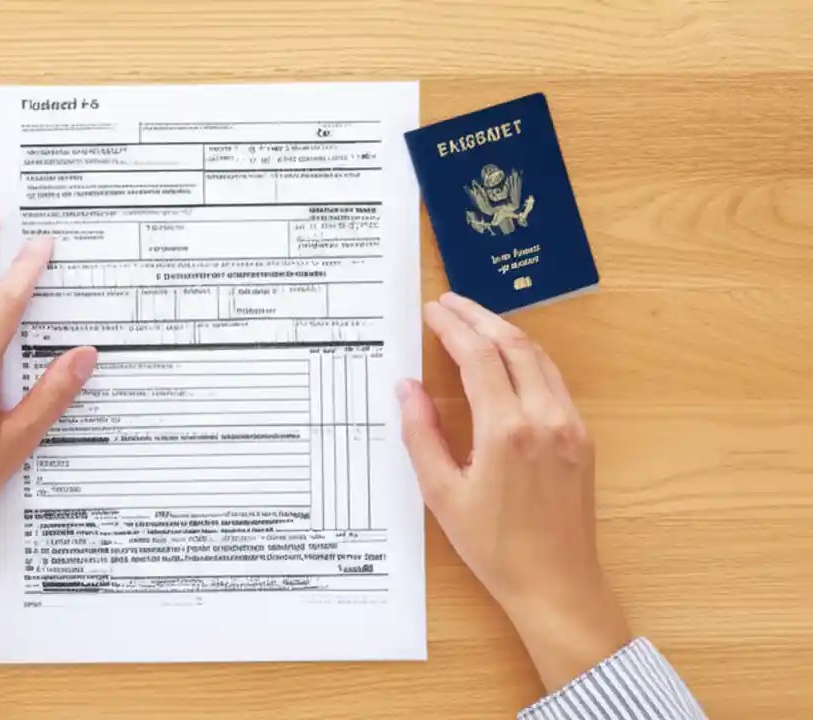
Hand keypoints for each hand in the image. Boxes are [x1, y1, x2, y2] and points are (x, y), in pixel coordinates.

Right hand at [396, 292, 630, 690]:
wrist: (557, 584)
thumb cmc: (494, 547)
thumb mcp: (442, 494)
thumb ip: (421, 435)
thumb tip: (406, 388)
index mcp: (505, 430)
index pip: (477, 356)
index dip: (453, 327)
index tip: (432, 310)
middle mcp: (544, 418)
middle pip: (512, 345)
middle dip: (479, 317)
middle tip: (450, 302)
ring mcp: (569, 425)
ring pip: (539, 358)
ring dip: (506, 333)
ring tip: (476, 321)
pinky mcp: (582, 438)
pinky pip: (554, 381)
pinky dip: (528, 358)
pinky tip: (509, 359)